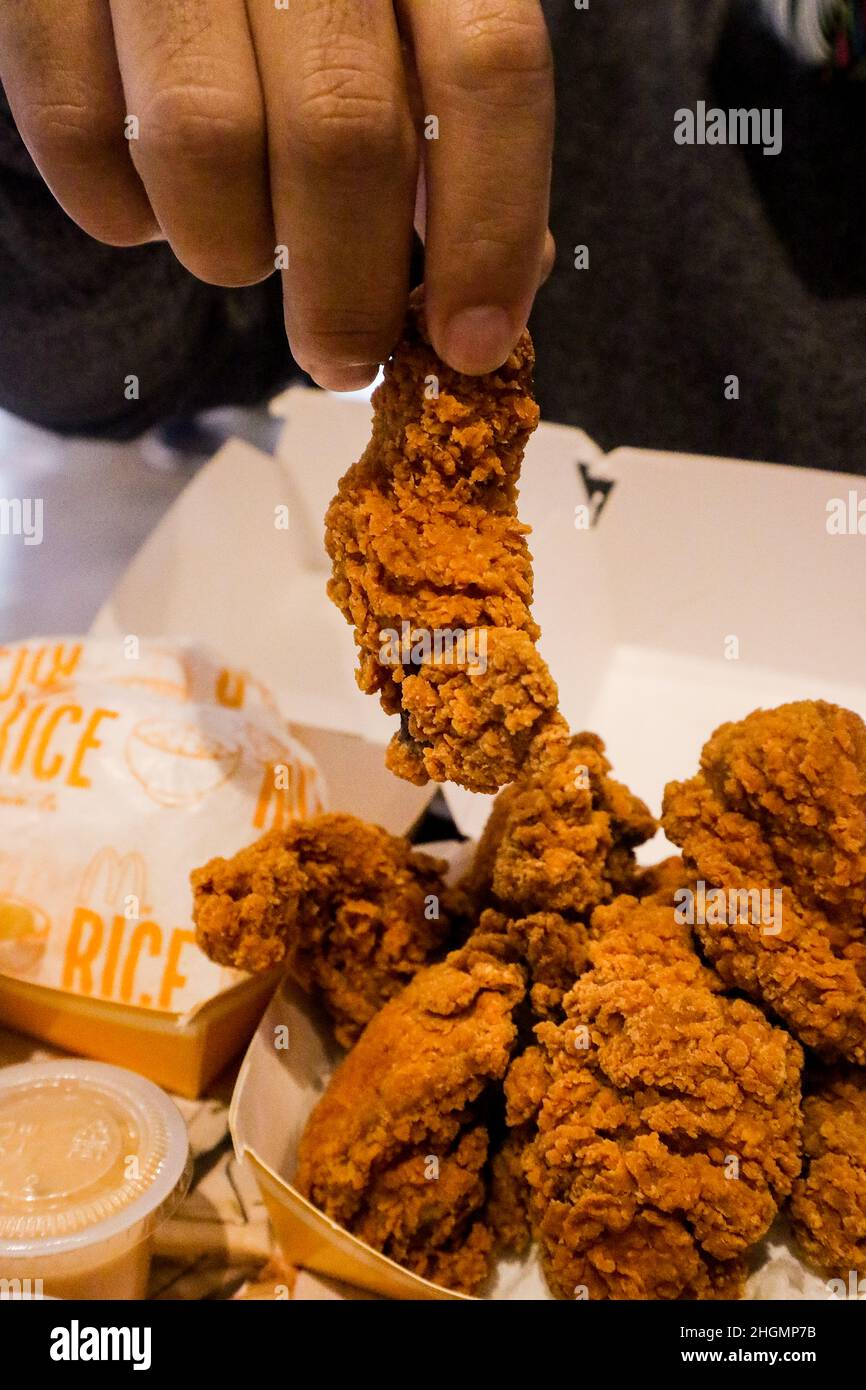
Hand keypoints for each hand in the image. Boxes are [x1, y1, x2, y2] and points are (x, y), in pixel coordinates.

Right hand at [0, 0, 554, 388]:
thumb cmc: (300, 13)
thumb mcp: (405, 40)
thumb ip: (460, 144)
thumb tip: (502, 285)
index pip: (488, 69)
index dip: (486, 229)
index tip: (471, 346)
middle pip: (342, 129)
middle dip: (347, 291)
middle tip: (344, 359)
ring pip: (204, 139)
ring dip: (229, 248)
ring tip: (239, 246)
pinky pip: (79, 130)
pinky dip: (119, 210)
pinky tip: (151, 200)